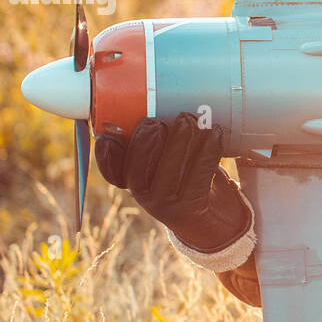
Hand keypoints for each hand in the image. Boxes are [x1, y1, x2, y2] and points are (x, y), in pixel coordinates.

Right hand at [95, 112, 251, 252]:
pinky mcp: (191, 206)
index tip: (109, 135)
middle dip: (149, 137)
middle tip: (163, 119)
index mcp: (131, 181)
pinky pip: (200, 174)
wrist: (207, 220)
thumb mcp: (164, 163)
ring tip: (192, 119)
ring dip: (182, 138)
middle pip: (138, 166)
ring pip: (169, 168)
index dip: (106, 154)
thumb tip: (161, 101)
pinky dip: (209, 150)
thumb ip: (157, 141)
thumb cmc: (183, 179)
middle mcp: (144, 195)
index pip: (111, 169)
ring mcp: (167, 204)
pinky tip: (215, 133)